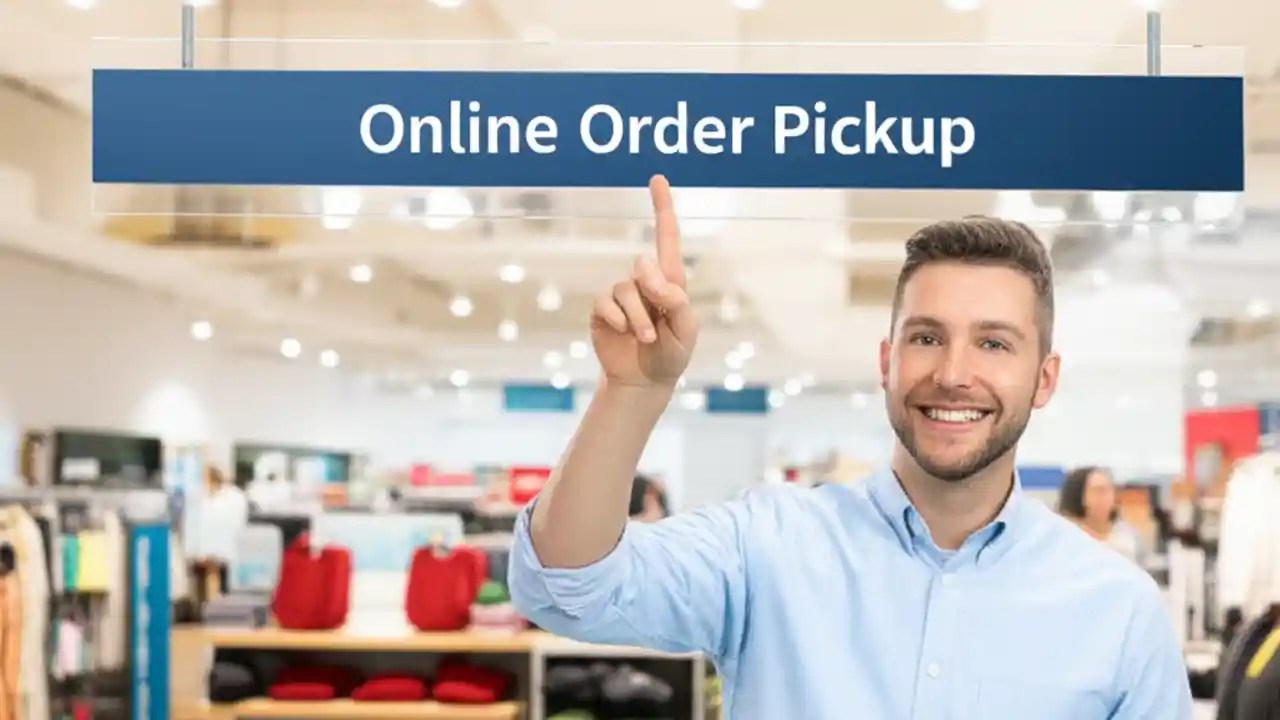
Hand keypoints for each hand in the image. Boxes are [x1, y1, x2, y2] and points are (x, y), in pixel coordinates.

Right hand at [590, 175, 698, 388]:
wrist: (644, 382)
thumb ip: (676, 299)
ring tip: (648, 339)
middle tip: (658, 327)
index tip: (657, 178)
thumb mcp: (686, 330)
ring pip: (625, 289)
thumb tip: (648, 271)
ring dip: (637, 318)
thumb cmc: (671, 355)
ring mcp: (622, 296)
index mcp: (670, 282)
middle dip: (652, 293)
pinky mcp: (603, 310)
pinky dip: (618, 319)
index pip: (667, 238)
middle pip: (644, 266)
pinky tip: (623, 334)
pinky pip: (606, 302)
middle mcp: (645, 283)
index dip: (663, 208)